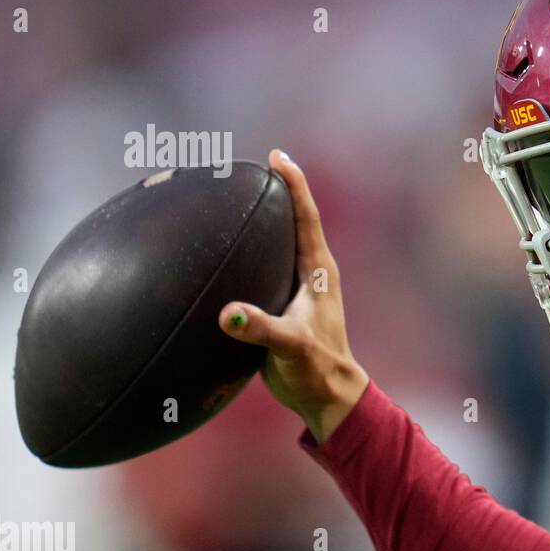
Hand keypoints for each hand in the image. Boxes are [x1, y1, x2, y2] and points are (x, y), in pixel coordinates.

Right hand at [217, 149, 368, 443]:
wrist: (326, 395)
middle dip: (276, 191)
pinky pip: (263, 266)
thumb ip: (262, 330)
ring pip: (279, 242)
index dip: (294, 184)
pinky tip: (223, 248)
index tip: (278, 156)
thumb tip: (229, 315)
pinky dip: (248, 250)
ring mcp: (296, 287)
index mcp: (318, 272)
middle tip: (251, 163)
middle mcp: (310, 273)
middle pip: (293, 220)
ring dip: (262, 219)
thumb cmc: (316, 370)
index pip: (306, 217)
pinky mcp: (282, 304)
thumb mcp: (291, 348)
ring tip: (235, 194)